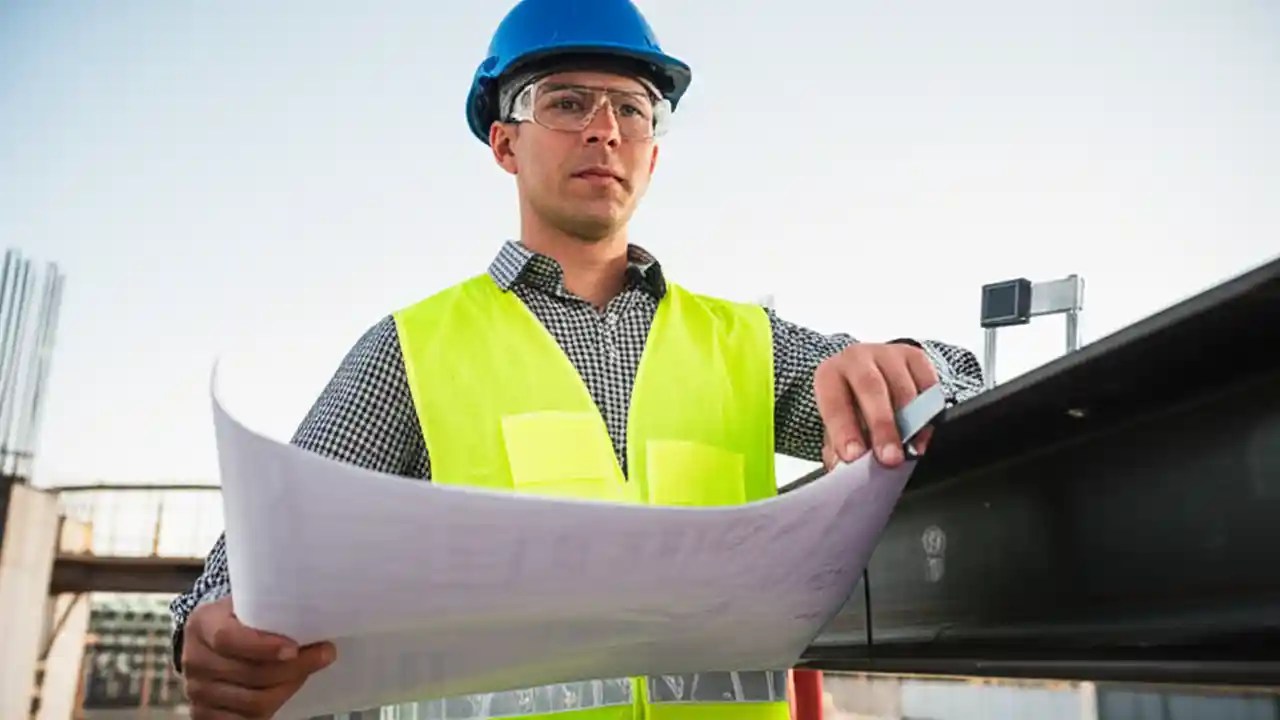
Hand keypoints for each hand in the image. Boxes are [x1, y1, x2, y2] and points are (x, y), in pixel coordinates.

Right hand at [182, 595, 335, 718]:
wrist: (209, 640)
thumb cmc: (238, 618)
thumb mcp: (247, 604)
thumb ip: (271, 611)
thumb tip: (316, 624)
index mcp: (203, 623)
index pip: (229, 639)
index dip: (264, 647)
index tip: (295, 648)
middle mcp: (194, 658)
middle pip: (249, 674)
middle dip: (293, 668)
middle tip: (323, 655)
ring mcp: (197, 690)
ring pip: (253, 702)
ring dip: (288, 687)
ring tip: (304, 672)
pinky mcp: (204, 714)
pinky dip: (271, 709)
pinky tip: (283, 691)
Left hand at [814, 342, 938, 468]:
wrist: (870, 372)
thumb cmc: (851, 403)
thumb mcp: (837, 423)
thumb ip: (838, 447)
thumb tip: (842, 472)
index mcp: (829, 375)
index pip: (834, 402)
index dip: (844, 431)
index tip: (854, 456)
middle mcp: (856, 358)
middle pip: (870, 388)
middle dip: (882, 427)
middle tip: (890, 458)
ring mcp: (888, 354)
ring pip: (903, 387)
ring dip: (910, 423)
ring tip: (911, 450)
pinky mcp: (915, 357)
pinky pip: (928, 384)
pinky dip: (928, 412)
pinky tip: (923, 433)